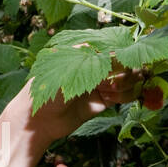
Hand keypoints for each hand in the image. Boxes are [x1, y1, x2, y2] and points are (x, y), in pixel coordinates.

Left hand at [6, 62, 143, 147]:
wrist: (37, 120)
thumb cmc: (48, 89)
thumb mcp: (71, 70)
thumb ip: (96, 61)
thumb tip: (122, 54)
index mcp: (87, 50)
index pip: (116, 46)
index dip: (124, 55)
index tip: (124, 64)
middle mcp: (96, 64)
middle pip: (127, 62)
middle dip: (126, 72)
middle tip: (112, 82)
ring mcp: (101, 81)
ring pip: (130, 78)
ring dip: (126, 84)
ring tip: (109, 91)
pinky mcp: (104, 100)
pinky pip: (126, 94)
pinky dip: (125, 96)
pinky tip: (109, 99)